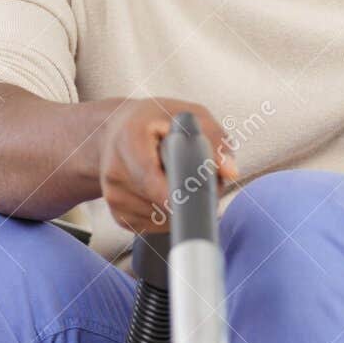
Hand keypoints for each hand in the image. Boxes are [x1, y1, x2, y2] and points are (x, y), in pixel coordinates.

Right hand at [98, 97, 238, 233]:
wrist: (116, 132)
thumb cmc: (155, 121)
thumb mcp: (188, 116)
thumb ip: (214, 139)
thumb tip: (229, 172)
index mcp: (128, 139)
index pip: (153, 179)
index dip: (181, 192)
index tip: (200, 197)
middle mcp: (114, 171)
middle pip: (164, 203)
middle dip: (192, 197)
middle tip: (200, 175)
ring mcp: (114, 197)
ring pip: (165, 218)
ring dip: (183, 207)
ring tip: (178, 178)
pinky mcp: (119, 216)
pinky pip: (157, 227)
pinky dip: (170, 214)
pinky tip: (164, 191)